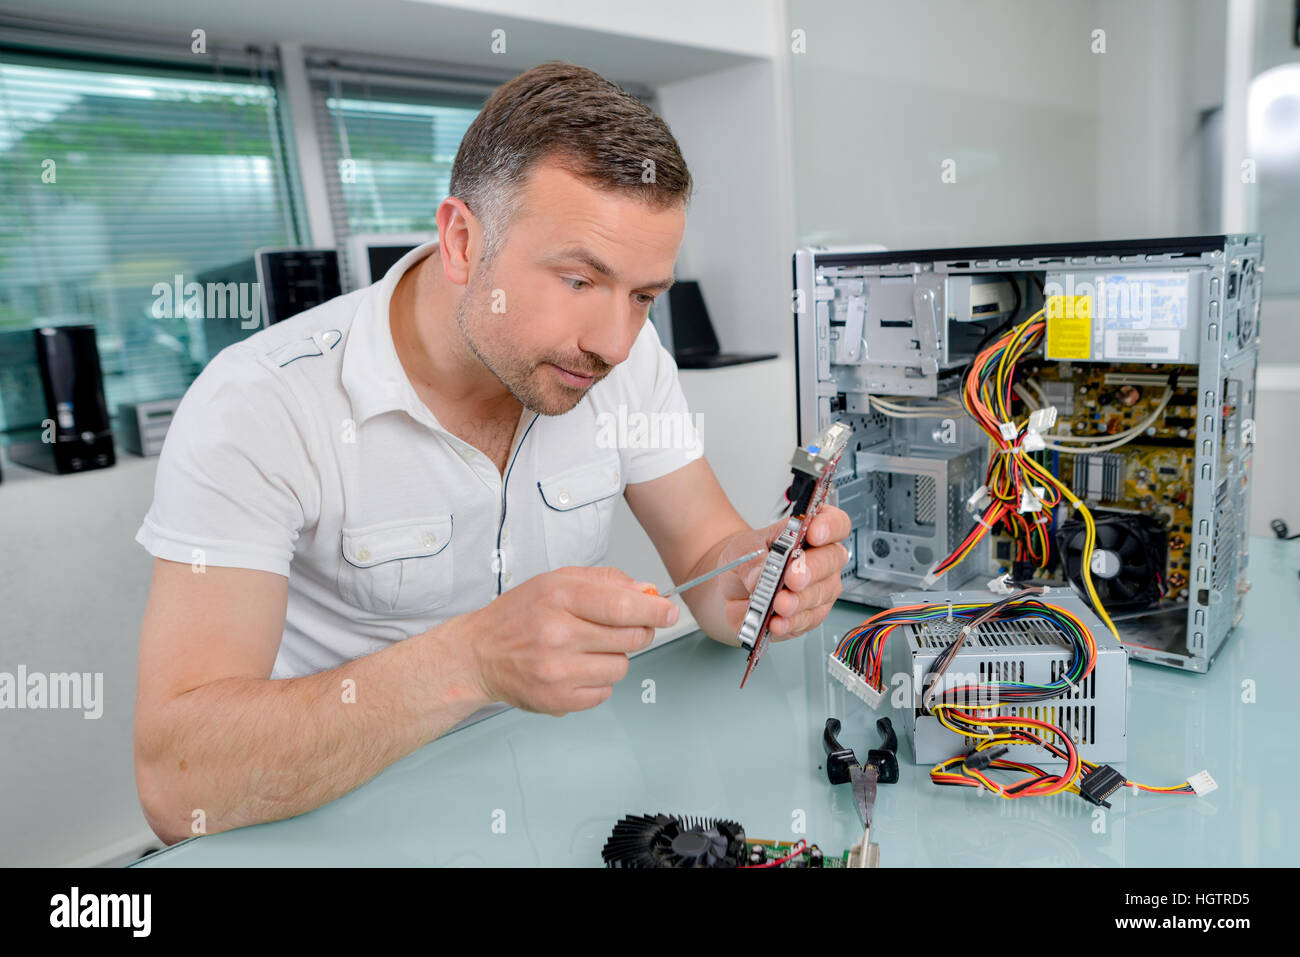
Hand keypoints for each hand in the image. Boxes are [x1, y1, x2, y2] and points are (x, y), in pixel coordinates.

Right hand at [462, 565, 677, 715]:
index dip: (654, 611)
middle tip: (626, 628)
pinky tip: (577, 668)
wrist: (478, 655)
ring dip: (615, 657)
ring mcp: (557, 671)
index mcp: (559, 598)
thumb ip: (604, 581)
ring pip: (622, 666)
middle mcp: (557, 635)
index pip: (623, 607)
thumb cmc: (518, 615)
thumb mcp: (556, 581)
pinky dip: (598, 680)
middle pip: (630, 637)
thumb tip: (646, 592)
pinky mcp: (558, 700)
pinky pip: (605, 691)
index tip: (668, 612)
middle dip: (639, 631)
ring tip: (588, 649)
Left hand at [717, 505, 850, 640]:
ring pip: (821, 594)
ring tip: (779, 603)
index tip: (813, 534)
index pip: (836, 524)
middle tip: (792, 577)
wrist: (736, 587)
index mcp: (810, 533)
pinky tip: (777, 621)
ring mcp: (820, 589)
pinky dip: (791, 622)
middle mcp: (822, 560)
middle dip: (811, 569)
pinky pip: (807, 620)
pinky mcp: (810, 616)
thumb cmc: (749, 559)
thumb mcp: (743, 548)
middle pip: (832, 560)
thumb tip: (762, 574)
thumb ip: (753, 558)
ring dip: (799, 600)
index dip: (830, 527)